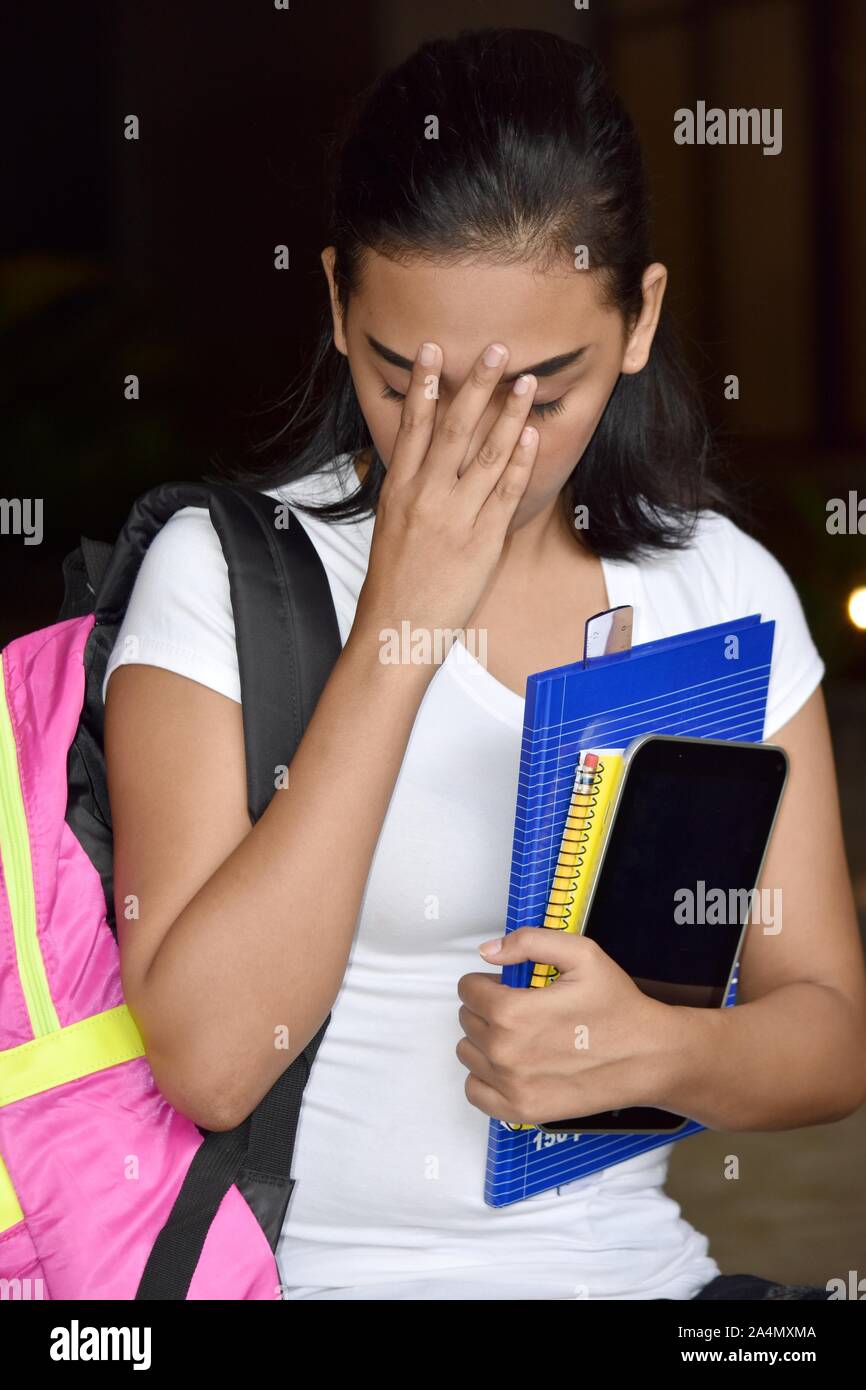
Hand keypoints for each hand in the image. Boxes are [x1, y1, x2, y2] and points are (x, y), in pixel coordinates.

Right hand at [352, 340, 539, 648]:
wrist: (396, 628)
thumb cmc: (394, 580)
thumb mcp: (388, 524)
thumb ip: (406, 487)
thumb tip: (415, 457)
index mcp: (398, 489)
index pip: (413, 425)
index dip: (424, 385)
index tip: (433, 350)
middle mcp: (426, 496)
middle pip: (453, 428)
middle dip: (476, 385)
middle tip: (496, 349)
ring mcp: (455, 517)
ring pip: (486, 454)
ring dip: (509, 413)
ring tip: (527, 381)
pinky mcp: (482, 541)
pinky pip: (505, 493)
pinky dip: (520, 462)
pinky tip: (531, 435)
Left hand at [455, 927, 677, 1125]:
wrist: (648, 1057)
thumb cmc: (617, 1006)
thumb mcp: (582, 954)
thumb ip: (528, 942)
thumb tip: (488, 951)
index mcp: (513, 1012)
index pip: (468, 990)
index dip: (487, 981)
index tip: (509, 985)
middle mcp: (505, 1052)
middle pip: (467, 1020)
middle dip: (487, 1008)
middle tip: (522, 1008)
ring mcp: (511, 1086)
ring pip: (468, 1053)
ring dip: (484, 1040)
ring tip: (519, 1035)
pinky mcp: (521, 1110)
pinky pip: (475, 1091)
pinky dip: (485, 1077)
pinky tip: (511, 1065)